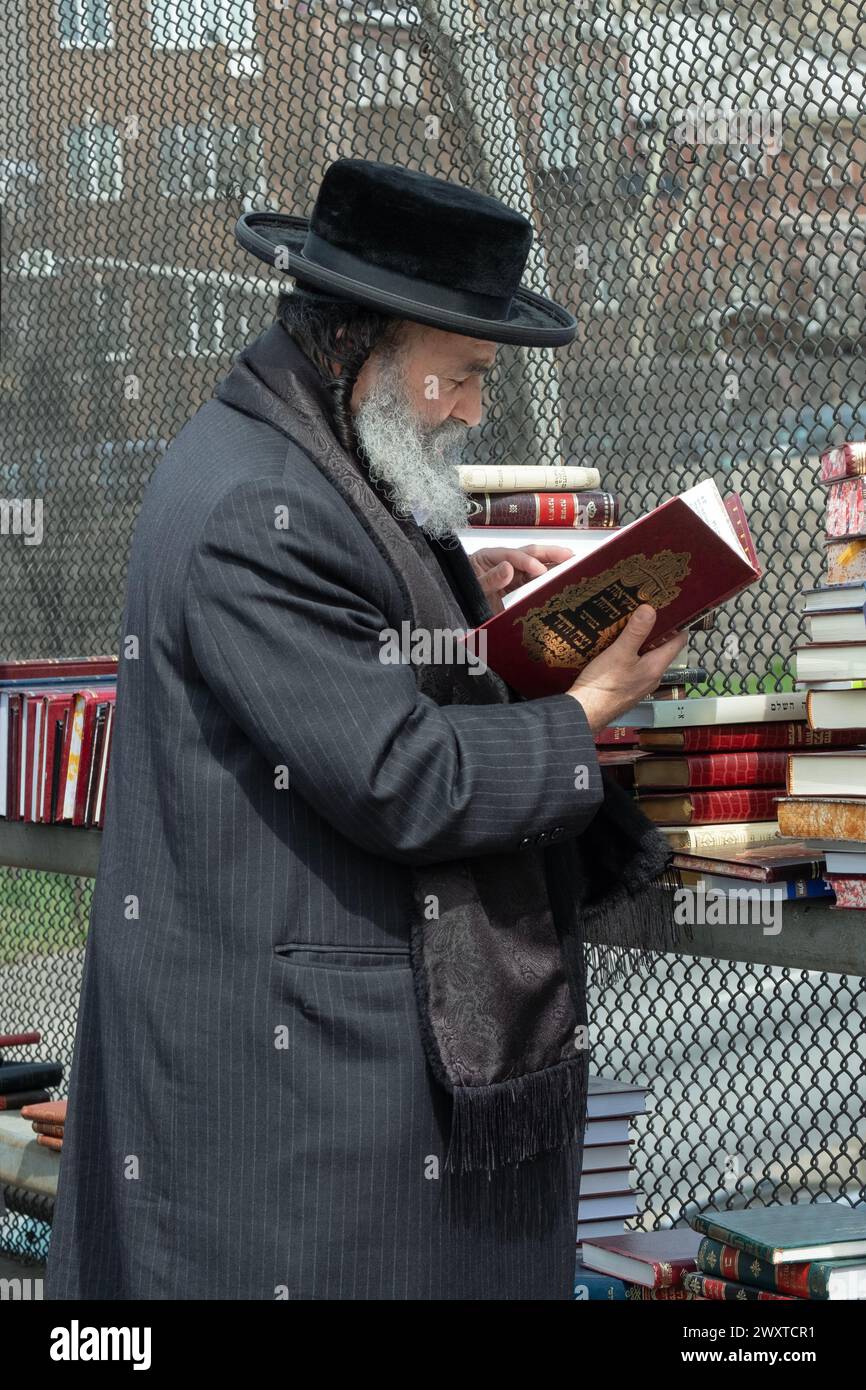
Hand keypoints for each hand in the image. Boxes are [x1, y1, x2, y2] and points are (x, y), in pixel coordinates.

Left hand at [470, 545, 573, 614]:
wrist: (455, 607)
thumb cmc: (460, 592)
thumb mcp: (471, 586)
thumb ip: (489, 579)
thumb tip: (508, 567)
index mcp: (490, 557)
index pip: (512, 555)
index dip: (527, 561)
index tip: (540, 570)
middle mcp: (504, 563)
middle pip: (529, 554)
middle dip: (550, 554)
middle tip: (570, 555)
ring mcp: (511, 575)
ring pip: (536, 568)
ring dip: (555, 565)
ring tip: (574, 565)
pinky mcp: (516, 589)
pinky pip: (534, 583)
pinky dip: (548, 581)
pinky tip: (562, 581)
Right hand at [567, 604, 688, 732]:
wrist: (585, 713)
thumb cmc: (604, 685)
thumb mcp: (619, 653)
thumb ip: (636, 632)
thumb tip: (650, 609)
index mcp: (656, 667)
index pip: (678, 642)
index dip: (679, 625)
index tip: (674, 609)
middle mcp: (653, 678)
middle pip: (662, 650)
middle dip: (658, 633)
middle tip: (647, 613)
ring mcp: (640, 686)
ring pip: (647, 660)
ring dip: (643, 645)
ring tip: (632, 627)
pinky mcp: (627, 690)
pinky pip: (635, 668)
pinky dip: (632, 656)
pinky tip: (618, 650)